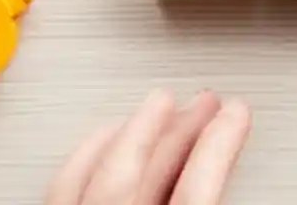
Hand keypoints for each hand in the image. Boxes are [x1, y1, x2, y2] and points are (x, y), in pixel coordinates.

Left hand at [47, 90, 250, 204]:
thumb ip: (211, 198)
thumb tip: (230, 177)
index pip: (194, 190)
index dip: (219, 145)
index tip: (235, 114)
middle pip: (143, 169)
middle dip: (179, 128)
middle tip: (206, 102)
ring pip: (94, 171)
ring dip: (131, 131)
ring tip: (159, 105)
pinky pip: (61, 187)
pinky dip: (87, 155)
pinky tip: (104, 140)